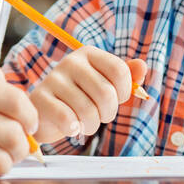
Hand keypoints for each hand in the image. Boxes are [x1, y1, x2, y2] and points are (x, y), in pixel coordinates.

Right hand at [29, 48, 147, 143]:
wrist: (43, 114)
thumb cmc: (79, 99)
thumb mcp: (103, 84)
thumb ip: (125, 76)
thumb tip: (142, 66)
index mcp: (89, 54)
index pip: (120, 71)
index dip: (125, 92)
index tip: (116, 99)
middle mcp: (71, 61)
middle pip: (106, 94)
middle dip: (108, 113)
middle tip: (100, 116)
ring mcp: (54, 79)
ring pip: (88, 111)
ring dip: (92, 126)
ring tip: (85, 124)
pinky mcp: (41, 98)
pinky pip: (68, 119)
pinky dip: (74, 129)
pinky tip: (71, 127)